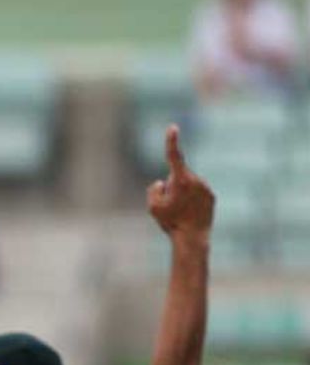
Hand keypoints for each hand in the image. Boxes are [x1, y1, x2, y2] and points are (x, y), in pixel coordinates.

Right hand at [147, 126, 214, 241]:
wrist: (192, 237)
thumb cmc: (171, 222)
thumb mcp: (153, 207)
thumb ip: (153, 189)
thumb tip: (162, 182)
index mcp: (180, 180)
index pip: (174, 156)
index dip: (172, 141)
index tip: (172, 128)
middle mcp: (195, 180)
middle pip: (177, 177)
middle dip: (172, 186)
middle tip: (171, 207)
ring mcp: (205, 187)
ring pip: (188, 186)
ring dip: (183, 195)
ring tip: (182, 213)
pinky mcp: (211, 196)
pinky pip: (198, 193)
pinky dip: (193, 201)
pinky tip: (191, 214)